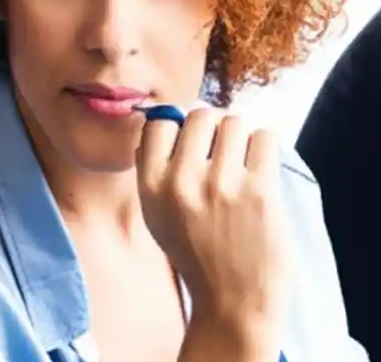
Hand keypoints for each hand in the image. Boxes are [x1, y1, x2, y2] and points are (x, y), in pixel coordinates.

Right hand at [137, 108, 288, 355]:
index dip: (177, 125)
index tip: (191, 140)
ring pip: (234, 122)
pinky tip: (259, 166)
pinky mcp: (259, 190)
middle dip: (213, 126)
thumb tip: (165, 119)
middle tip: (221, 149)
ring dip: (240, 136)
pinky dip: (264, 145)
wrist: (233, 299)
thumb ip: (154, 170)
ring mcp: (221, 184)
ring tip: (242, 160)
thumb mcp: (155, 215)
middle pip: (200, 115)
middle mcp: (182, 181)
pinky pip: (264, 137)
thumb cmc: (196, 254)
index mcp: (151, 185)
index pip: (159, 122)